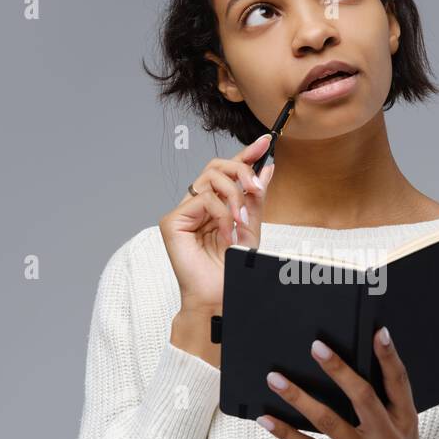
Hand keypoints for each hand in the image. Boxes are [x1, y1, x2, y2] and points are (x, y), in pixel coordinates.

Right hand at [159, 133, 276, 313]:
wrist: (219, 296)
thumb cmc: (232, 269)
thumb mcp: (252, 227)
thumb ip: (256, 198)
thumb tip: (267, 168)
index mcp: (214, 205)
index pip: (227, 172)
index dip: (245, 154)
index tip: (265, 142)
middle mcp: (196, 205)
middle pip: (216, 166)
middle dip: (241, 171)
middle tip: (256, 189)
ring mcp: (182, 212)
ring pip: (210, 178)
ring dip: (234, 196)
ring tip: (242, 221)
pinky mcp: (172, 222)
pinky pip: (202, 199)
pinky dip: (222, 214)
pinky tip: (228, 233)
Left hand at [256, 325, 431, 438]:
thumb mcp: (403, 425)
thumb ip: (385, 400)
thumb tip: (353, 366)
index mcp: (403, 417)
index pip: (398, 382)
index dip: (389, 356)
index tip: (378, 333)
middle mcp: (386, 434)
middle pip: (362, 396)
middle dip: (338, 370)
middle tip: (316, 346)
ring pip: (328, 421)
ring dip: (299, 397)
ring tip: (276, 379)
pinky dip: (286, 432)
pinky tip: (267, 419)